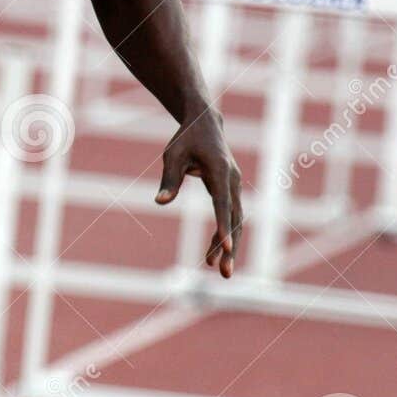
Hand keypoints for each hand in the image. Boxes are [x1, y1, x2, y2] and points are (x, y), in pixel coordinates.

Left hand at [155, 108, 243, 278]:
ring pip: (235, 221)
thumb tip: (160, 202)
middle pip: (234, 219)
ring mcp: (233, 186)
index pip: (222, 203)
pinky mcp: (229, 191)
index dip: (223, 226)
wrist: (205, 123)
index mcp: (219, 170)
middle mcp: (231, 180)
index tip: (226, 247)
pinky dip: (223, 235)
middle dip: (230, 247)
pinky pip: (229, 217)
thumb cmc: (186, 138)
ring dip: (229, 247)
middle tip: (225, 273)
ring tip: (223, 272)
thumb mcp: (172, 155)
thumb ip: (169, 179)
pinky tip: (213, 254)